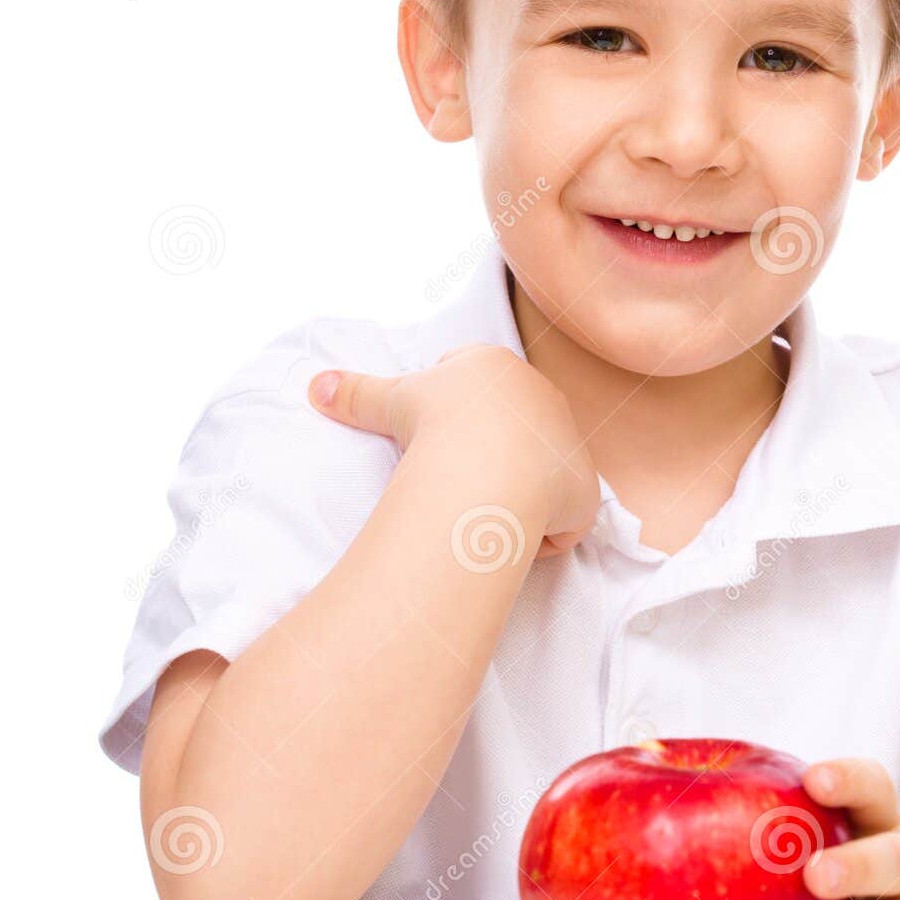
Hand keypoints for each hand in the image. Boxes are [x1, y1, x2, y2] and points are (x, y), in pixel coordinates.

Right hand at [308, 344, 599, 558]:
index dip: (457, 409)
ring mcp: (571, 442)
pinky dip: (538, 531)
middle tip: (460, 477)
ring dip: (519, 492)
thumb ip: (356, 393)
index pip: (480, 381)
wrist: (483, 462)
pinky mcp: (585, 489)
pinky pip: (561, 518)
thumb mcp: (390, 401)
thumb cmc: (437, 422)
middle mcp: (543, 396)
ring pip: (542, 472)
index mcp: (497, 367)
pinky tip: (507, 533)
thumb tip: (314, 386)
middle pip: (518, 427)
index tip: (438, 432)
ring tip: (483, 510)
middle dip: (494, 451)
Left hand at [797, 758, 899, 899]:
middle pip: (896, 860)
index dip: (849, 780)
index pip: (874, 789)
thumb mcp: (841, 841)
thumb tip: (684, 800)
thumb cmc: (862, 877)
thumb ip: (787, 827)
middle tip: (814, 875)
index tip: (813, 780)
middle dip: (857, 866)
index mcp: (883, 824)